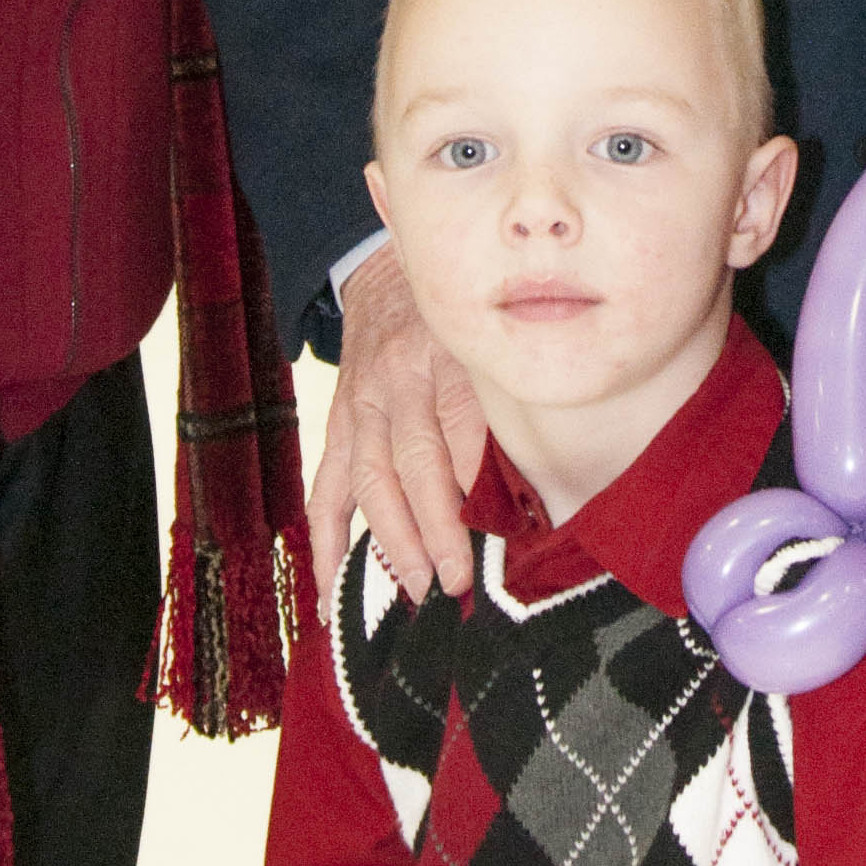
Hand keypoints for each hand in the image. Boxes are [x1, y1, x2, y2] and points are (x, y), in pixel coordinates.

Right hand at [307, 247, 485, 611]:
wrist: (385, 277)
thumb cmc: (458, 322)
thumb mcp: (487, 341)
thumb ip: (507, 398)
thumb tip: (540, 487)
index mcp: (448, 352)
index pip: (462, 425)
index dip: (478, 484)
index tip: (502, 537)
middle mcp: (399, 377)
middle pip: (413, 459)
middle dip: (435, 527)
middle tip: (456, 580)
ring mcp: (360, 402)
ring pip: (369, 478)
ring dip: (392, 540)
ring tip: (416, 588)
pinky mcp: (336, 424)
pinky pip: (325, 488)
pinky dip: (326, 541)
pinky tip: (330, 588)